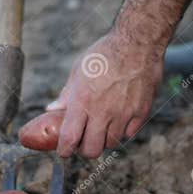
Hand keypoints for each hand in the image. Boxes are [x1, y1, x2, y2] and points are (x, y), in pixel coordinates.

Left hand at [47, 30, 164, 158]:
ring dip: (104, 139)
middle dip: (85, 149)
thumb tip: (52, 109)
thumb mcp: (79, 69)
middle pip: (92, 150)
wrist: (137, 42)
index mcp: (82, 101)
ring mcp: (123, 114)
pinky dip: (123, 130)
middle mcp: (102, 111)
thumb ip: (67, 93)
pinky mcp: (140, 113)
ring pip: (111, 143)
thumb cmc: (104, 53)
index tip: (63, 150)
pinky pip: (129, 133)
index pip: (69, 139)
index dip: (64, 150)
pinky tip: (119, 117)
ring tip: (102, 125)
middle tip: (84, 140)